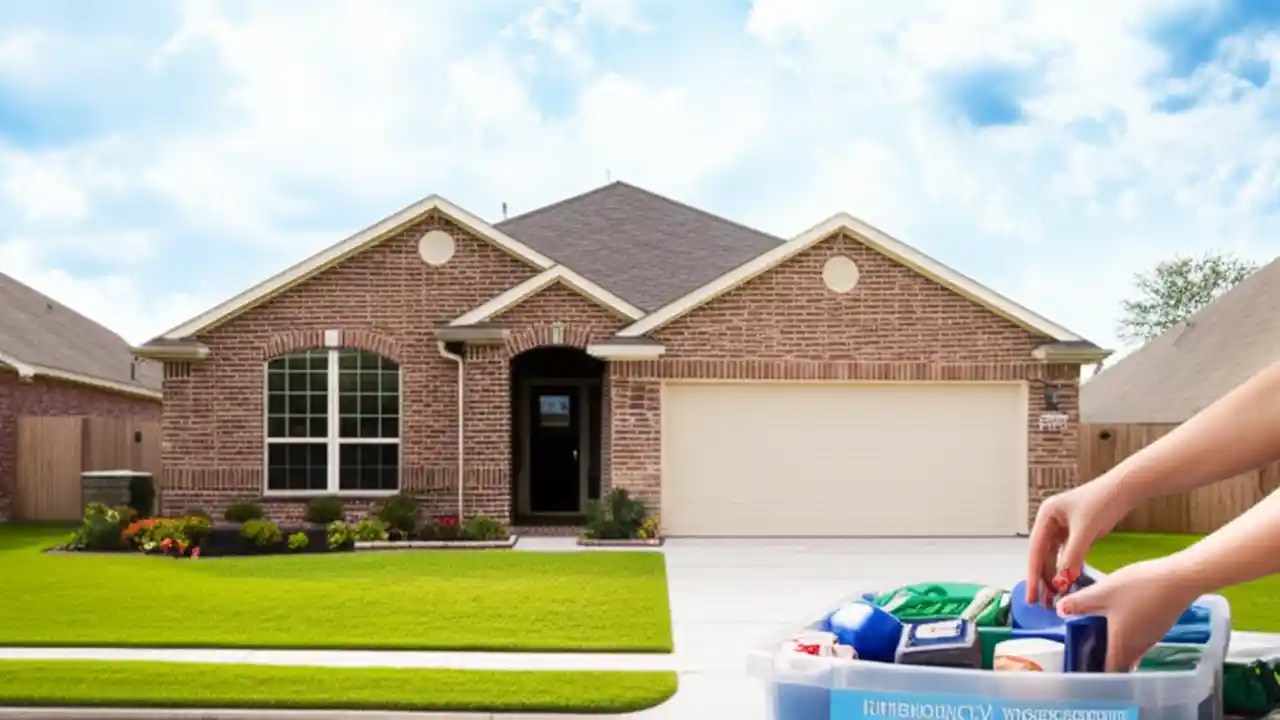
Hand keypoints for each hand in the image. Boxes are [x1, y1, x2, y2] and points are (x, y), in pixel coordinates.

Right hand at [1026, 477, 1132, 605]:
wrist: (1125, 489)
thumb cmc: (1102, 502)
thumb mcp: (1085, 530)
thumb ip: (1072, 556)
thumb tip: (1063, 581)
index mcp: (1046, 515)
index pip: (1036, 550)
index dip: (1033, 574)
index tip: (1032, 594)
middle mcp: (1051, 522)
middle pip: (1042, 556)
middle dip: (1042, 579)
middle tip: (1041, 602)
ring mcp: (1063, 528)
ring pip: (1054, 558)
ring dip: (1055, 576)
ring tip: (1055, 597)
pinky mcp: (1076, 533)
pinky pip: (1067, 556)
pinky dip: (1068, 569)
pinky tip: (1068, 584)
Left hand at [1057, 557, 1201, 671]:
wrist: (1181, 578)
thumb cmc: (1139, 588)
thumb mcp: (1102, 593)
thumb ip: (1079, 604)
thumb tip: (1059, 611)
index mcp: (1122, 647)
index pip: (1108, 671)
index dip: (1094, 670)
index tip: (1080, 662)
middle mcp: (1138, 648)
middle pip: (1118, 661)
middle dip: (1101, 655)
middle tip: (1083, 642)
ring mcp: (1151, 638)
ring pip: (1128, 648)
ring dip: (1113, 642)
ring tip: (1095, 626)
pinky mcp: (1159, 626)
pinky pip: (1137, 636)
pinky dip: (1125, 632)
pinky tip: (1117, 615)